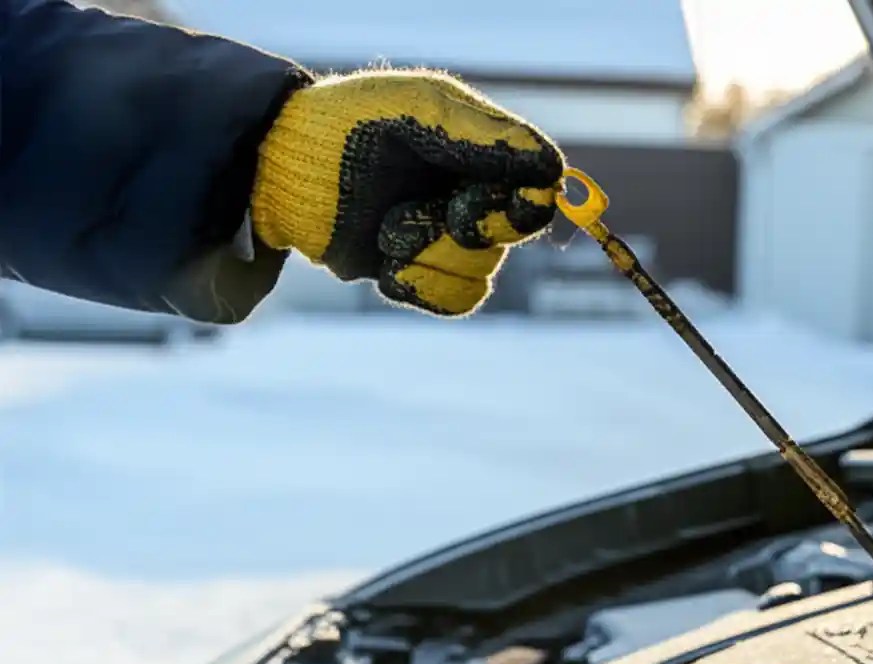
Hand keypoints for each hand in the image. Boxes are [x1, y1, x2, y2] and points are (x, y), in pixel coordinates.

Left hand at [250, 70, 563, 315]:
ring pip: (482, 271)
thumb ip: (485, 137)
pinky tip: (387, 264)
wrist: (279, 172)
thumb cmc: (347, 124)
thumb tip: (553, 170)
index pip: (539, 185)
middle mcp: (471, 193)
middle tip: (439, 210)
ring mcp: (445, 237)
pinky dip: (421, 286)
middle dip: (472, 226)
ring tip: (387, 229)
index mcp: (481, 149)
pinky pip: (455, 302)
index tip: (482, 196)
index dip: (525, 201)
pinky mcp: (418, 274)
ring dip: (431, 253)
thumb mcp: (419, 111)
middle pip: (515, 233)